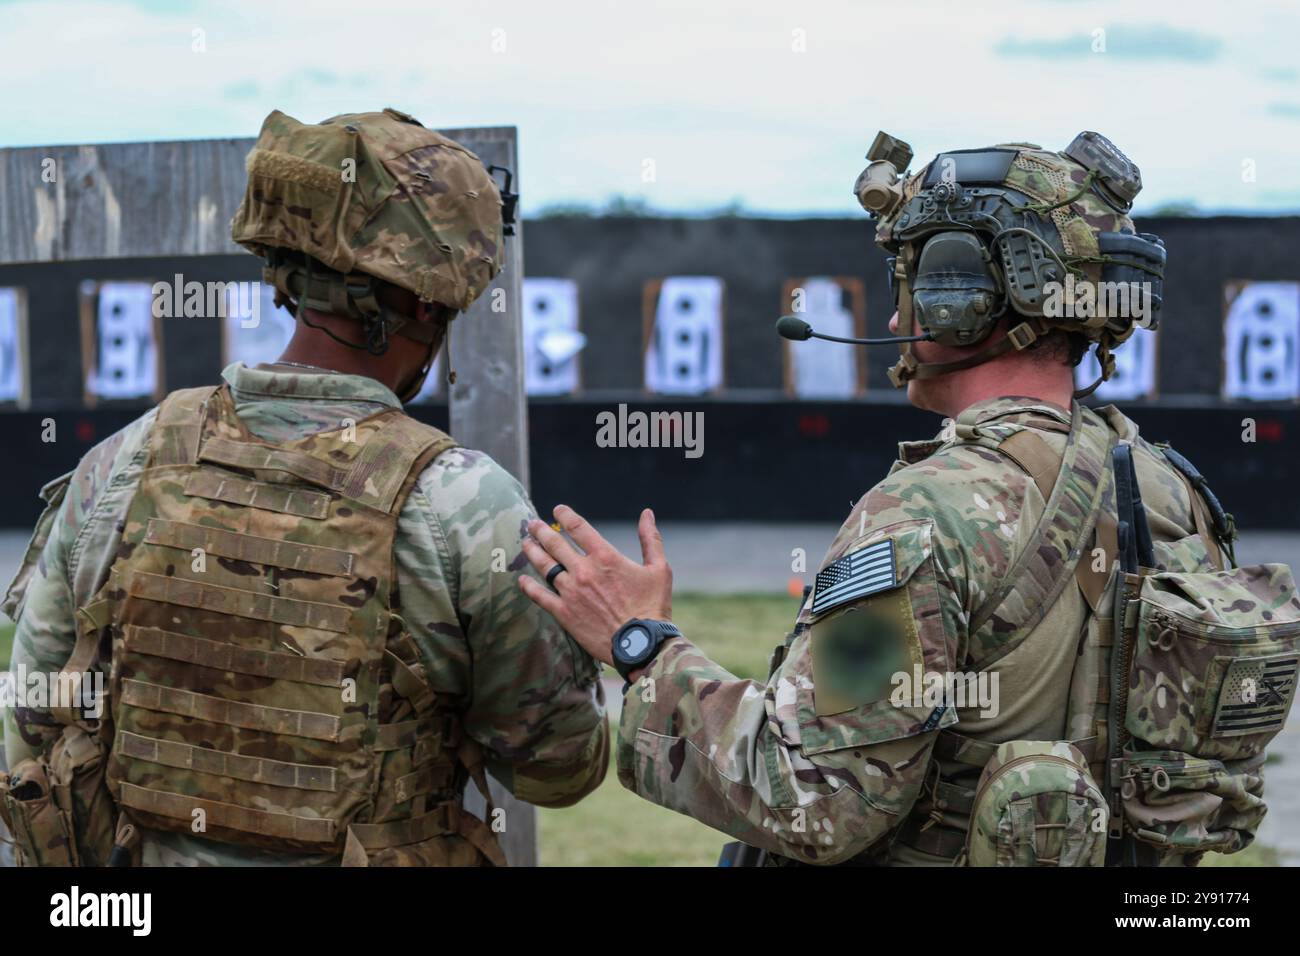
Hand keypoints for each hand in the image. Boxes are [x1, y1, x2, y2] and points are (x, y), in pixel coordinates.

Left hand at [518, 505, 672, 665]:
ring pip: (544, 566)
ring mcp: (571, 592)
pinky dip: (528, 586)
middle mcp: (584, 571)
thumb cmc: (653, 607)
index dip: (565, 515)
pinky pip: (540, 596)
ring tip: (525, 544)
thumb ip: (651, 539)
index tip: (558, 510)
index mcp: (605, 557)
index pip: (578, 527)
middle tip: (532, 524)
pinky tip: (522, 580)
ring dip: (533, 552)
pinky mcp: (564, 613)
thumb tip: (647, 513)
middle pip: (555, 544)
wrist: (641, 645)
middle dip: (541, 531)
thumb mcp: (659, 568)